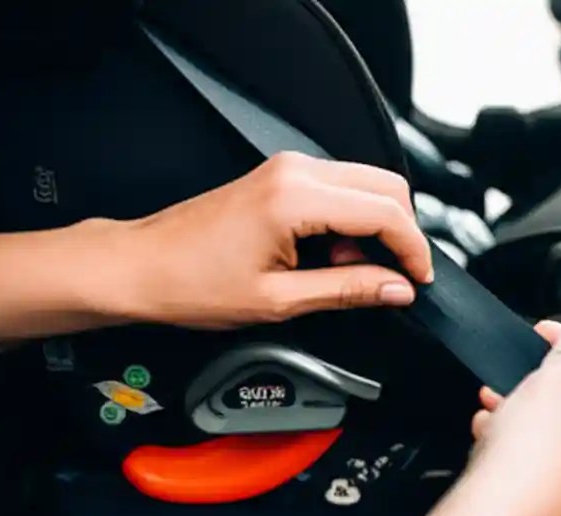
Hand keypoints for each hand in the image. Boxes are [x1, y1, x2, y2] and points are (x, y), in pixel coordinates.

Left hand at [95, 151, 434, 328]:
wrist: (141, 267)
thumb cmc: (192, 283)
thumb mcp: (279, 301)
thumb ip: (348, 289)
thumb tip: (397, 289)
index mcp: (296, 197)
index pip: (385, 210)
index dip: (413, 249)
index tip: (419, 281)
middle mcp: (295, 171)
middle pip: (386, 186)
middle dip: (401, 234)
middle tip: (393, 280)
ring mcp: (286, 169)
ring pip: (366, 185)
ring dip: (373, 228)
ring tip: (347, 273)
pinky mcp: (279, 177)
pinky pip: (338, 189)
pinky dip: (350, 221)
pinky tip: (328, 257)